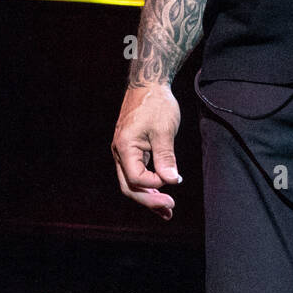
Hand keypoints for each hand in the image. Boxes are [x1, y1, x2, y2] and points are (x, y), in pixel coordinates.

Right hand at [111, 83, 181, 219]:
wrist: (149, 82)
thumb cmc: (156, 103)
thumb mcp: (164, 130)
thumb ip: (166, 157)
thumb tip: (171, 181)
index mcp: (125, 147)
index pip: (136, 178)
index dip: (154, 184)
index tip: (173, 179)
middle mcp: (120, 152)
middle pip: (130, 186)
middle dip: (149, 201)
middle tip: (169, 210)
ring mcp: (124, 151)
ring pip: (132, 182)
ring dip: (149, 196)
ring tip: (166, 210)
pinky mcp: (131, 149)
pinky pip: (137, 172)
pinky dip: (149, 184)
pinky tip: (161, 192)